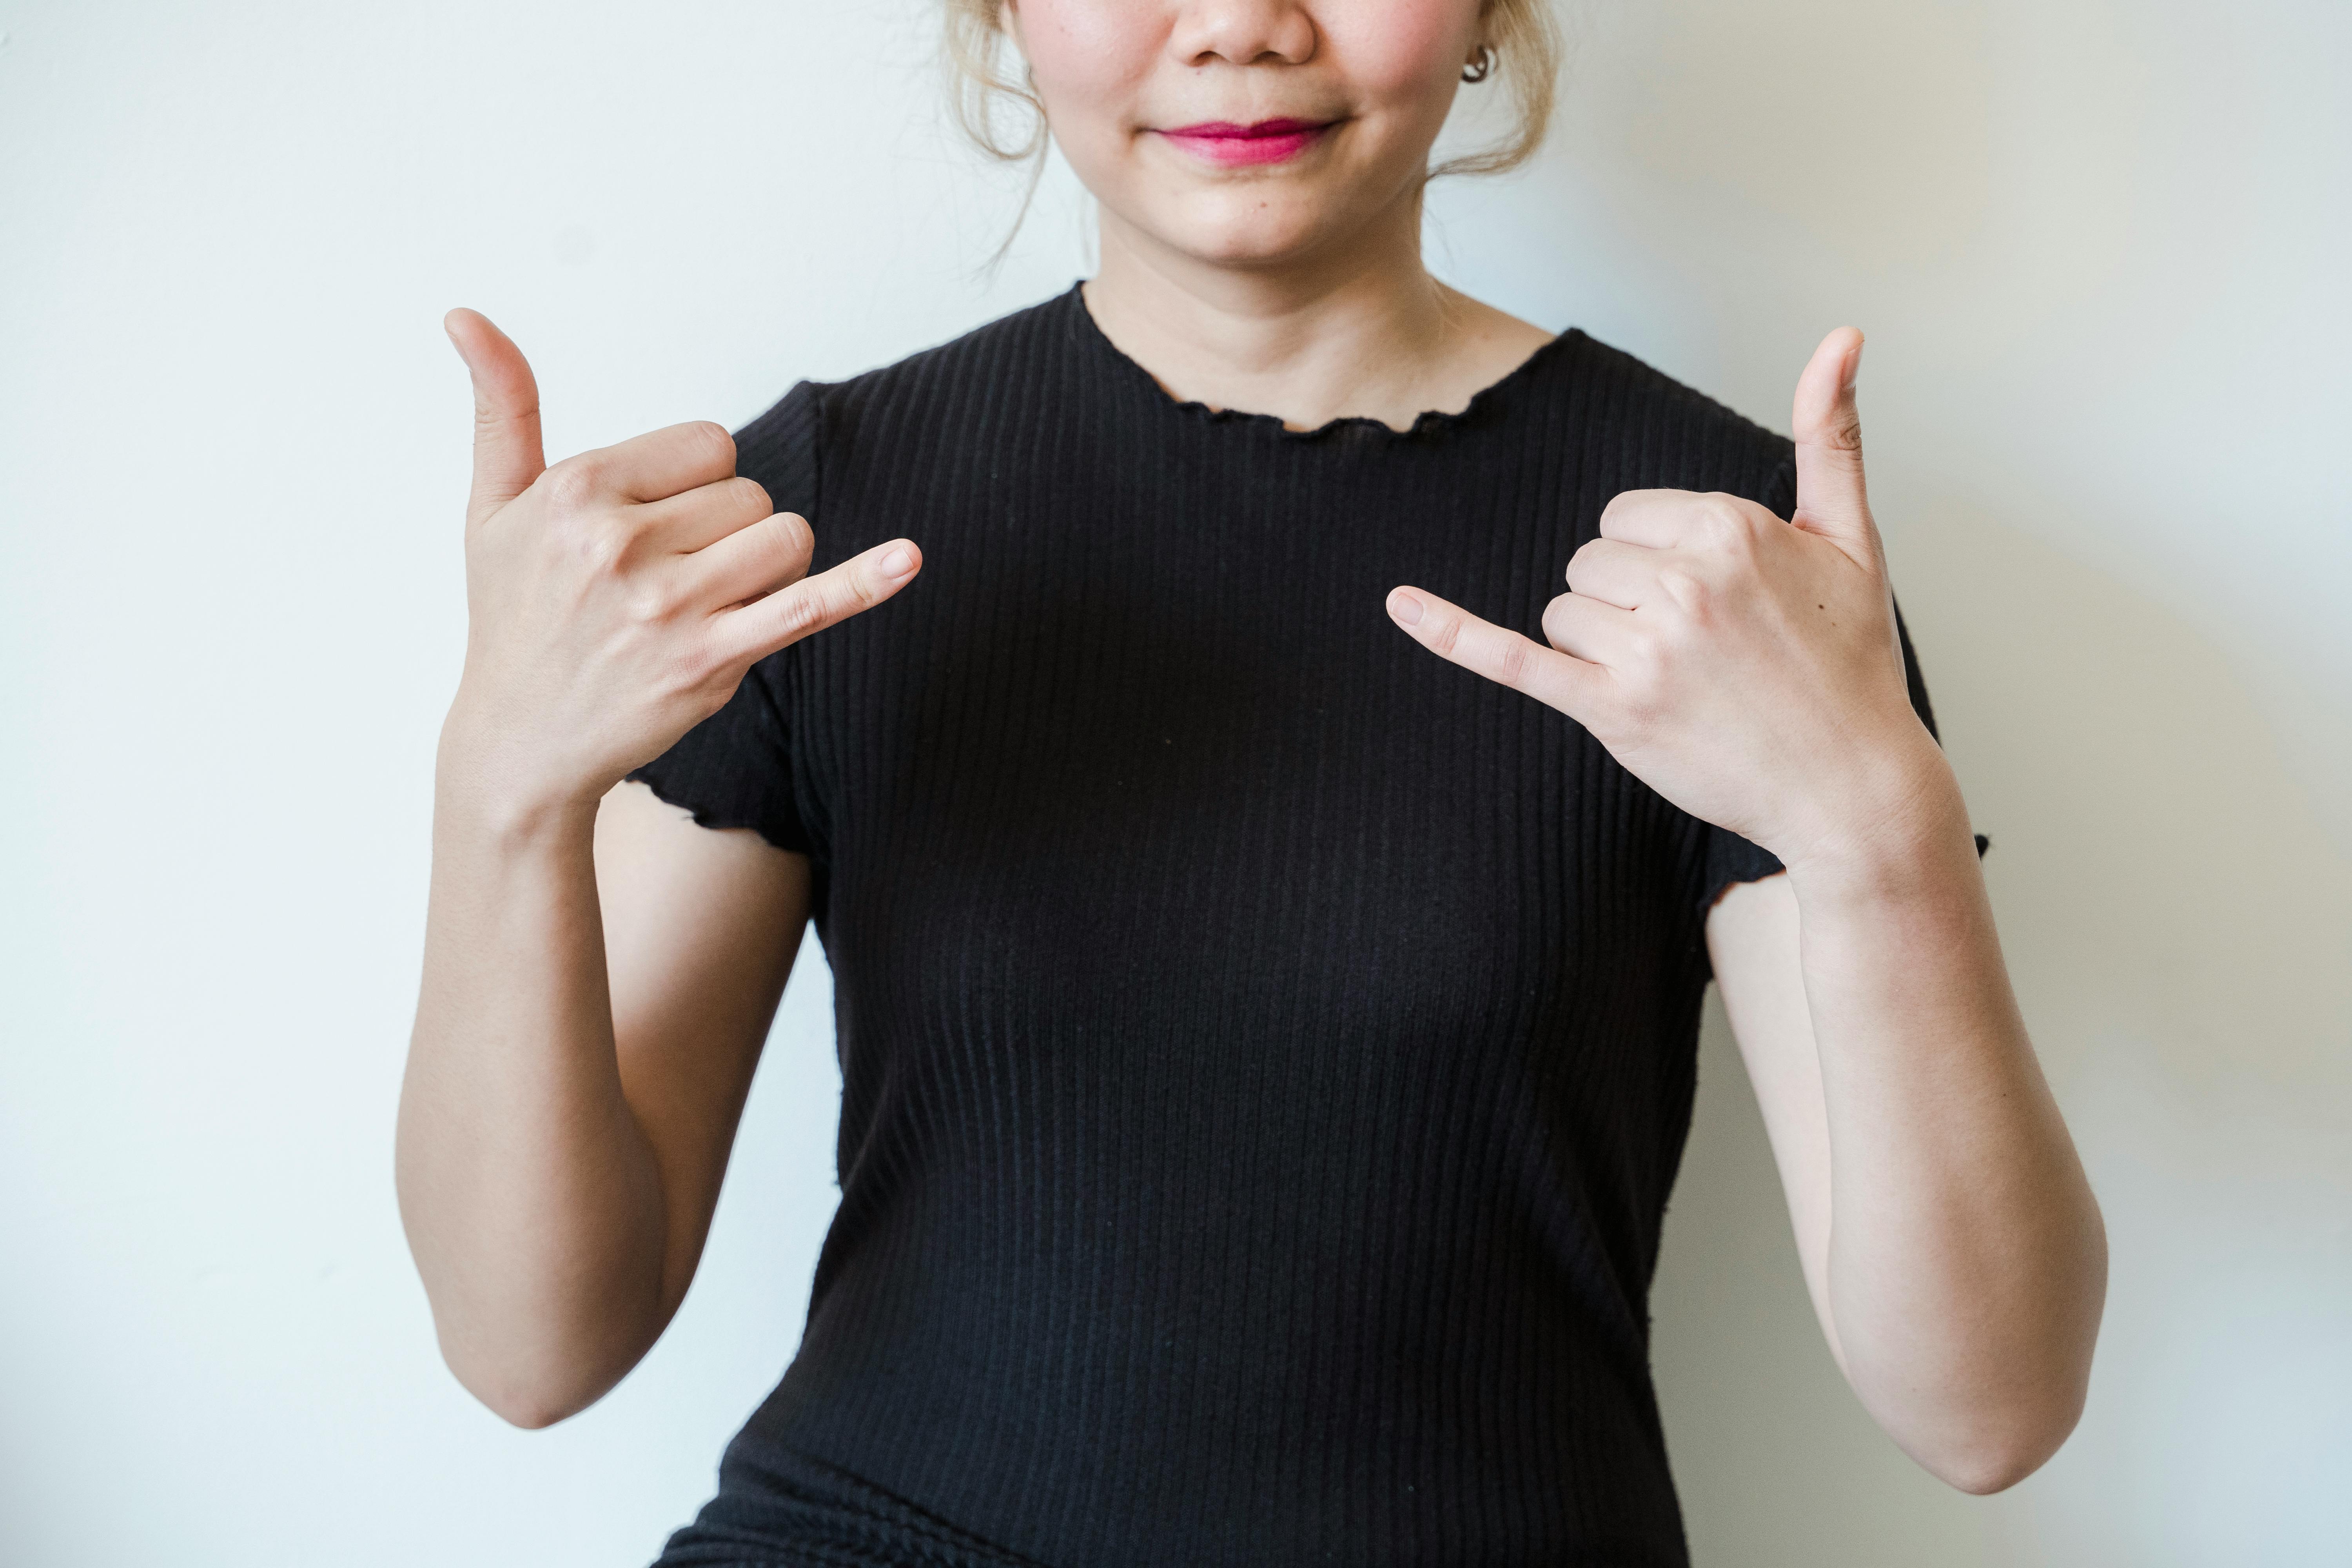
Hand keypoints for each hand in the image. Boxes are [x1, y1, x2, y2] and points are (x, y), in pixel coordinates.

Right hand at [438, 308, 919, 818]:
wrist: (521, 742)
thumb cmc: (514, 615)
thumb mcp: (493, 505)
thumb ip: (502, 406)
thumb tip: (464, 314)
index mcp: (577, 492)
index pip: (709, 444)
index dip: (693, 483)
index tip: (648, 525)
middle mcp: (620, 544)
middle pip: (749, 493)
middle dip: (724, 530)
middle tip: (661, 579)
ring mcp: (670, 606)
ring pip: (784, 538)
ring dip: (763, 568)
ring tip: (700, 603)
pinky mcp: (711, 661)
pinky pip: (808, 605)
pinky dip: (863, 582)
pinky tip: (908, 559)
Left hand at [1385, 328, 1947, 870]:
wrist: (1853, 784)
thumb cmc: (1849, 662)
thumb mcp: (1850, 537)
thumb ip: (1831, 434)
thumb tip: (1843, 334)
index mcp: (1728, 529)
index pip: (1628, 517)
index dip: (1659, 558)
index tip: (1716, 600)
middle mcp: (1684, 583)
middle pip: (1591, 562)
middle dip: (1629, 599)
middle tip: (1703, 649)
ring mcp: (1646, 650)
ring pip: (1565, 611)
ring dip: (1602, 644)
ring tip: (1679, 679)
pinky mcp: (1613, 709)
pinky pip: (1514, 659)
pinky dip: (1452, 632)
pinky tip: (1400, 605)